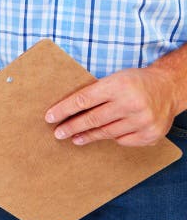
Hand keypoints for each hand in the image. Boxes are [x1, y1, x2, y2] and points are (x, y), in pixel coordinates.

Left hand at [44, 66, 178, 145]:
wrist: (169, 88)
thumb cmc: (135, 83)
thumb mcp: (115, 79)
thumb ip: (95, 93)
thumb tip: (65, 110)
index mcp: (119, 85)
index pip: (83, 99)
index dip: (64, 110)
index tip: (49, 117)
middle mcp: (132, 103)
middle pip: (92, 119)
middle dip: (71, 127)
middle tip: (58, 133)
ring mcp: (142, 121)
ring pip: (105, 133)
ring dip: (87, 136)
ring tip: (74, 138)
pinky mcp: (150, 134)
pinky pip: (121, 140)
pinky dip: (111, 138)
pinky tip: (103, 136)